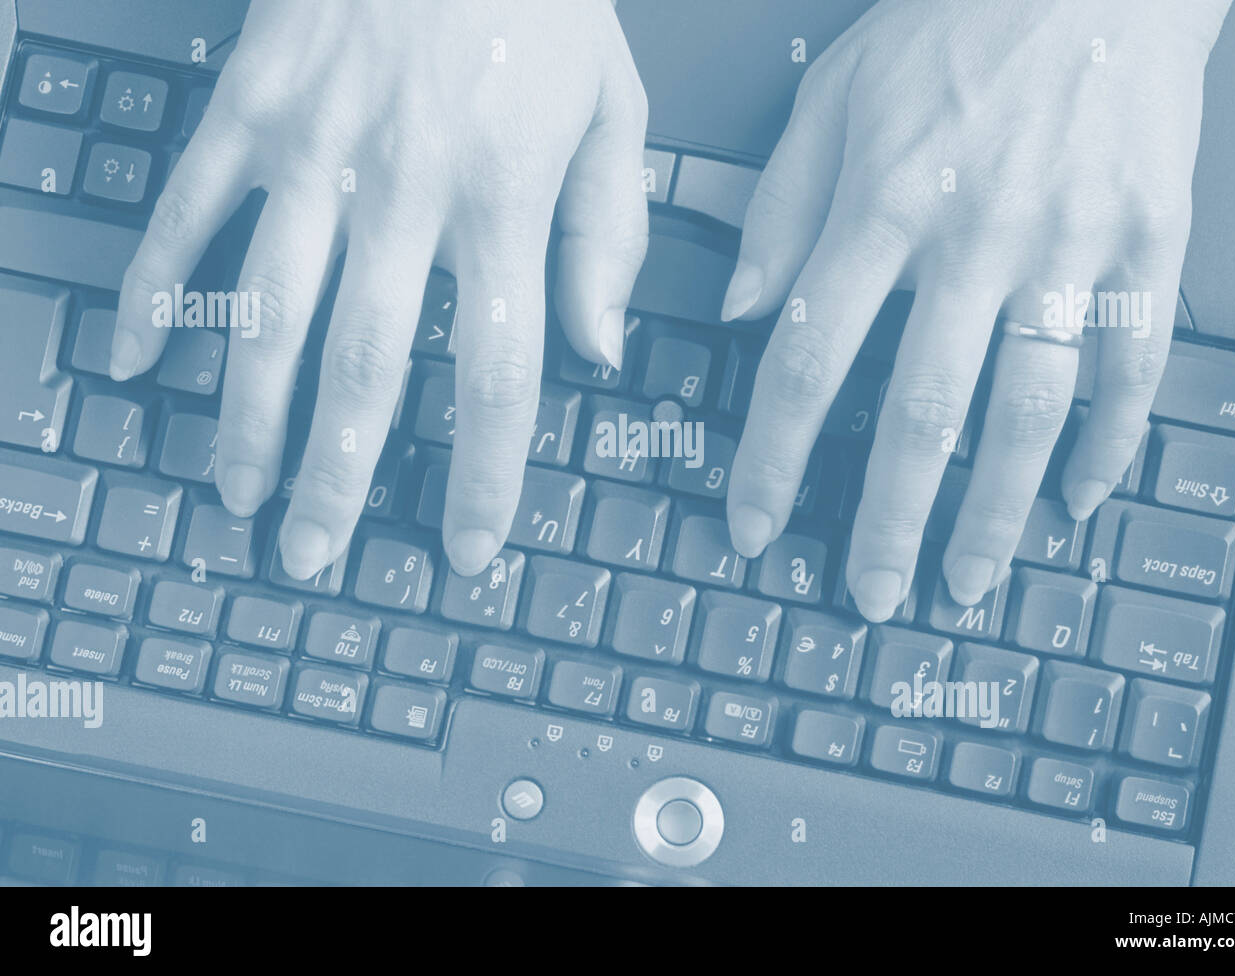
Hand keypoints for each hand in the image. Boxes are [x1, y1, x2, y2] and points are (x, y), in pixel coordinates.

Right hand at [110, 0, 646, 577]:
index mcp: (504, 200)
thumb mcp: (615, 110)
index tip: (465, 550)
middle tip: (314, 557)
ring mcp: (315, 152)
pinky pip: (188, 211)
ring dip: (246, 418)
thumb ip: (608, 236)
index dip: (479, 477)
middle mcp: (405, 192)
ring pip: (269, 313)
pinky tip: (136, 359)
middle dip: (337, 480)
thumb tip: (599, 347)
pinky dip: (158, 288)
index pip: (496, 375)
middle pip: (365, 370)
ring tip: (236, 496)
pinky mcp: (250, 109)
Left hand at [721, 0, 1230, 619]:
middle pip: (921, 414)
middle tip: (869, 596)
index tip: (754, 528)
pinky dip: (1110, 444)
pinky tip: (1079, 502)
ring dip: (996, 512)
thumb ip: (778, 210)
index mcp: (884, 205)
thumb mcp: (832, 98)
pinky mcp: (1152, 241)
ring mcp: (1073, 244)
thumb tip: (738, 314)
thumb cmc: (954, 26)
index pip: (808, 364)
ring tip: (965, 582)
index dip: (773, 462)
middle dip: (887, 522)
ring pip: (1030, 410)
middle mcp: (976, 237)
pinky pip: (1135, 366)